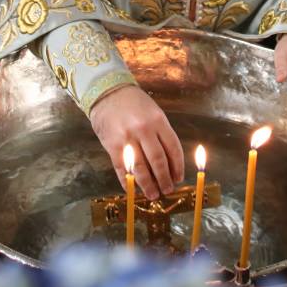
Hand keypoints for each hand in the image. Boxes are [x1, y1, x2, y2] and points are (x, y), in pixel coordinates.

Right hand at [89, 85, 183, 199]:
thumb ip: (161, 135)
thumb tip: (168, 162)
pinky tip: (133, 189)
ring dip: (148, 184)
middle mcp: (144, 130)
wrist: (107, 92)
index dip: (177, 166)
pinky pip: (122, 168)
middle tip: (167, 190)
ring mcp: (127, 138)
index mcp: (158, 121)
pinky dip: (127, 181)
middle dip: (164, 179)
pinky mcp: (112, 145)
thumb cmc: (134, 103)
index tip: (179, 178)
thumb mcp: (154, 113)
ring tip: (153, 194)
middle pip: (158, 161)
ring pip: (140, 168)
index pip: (173, 148)